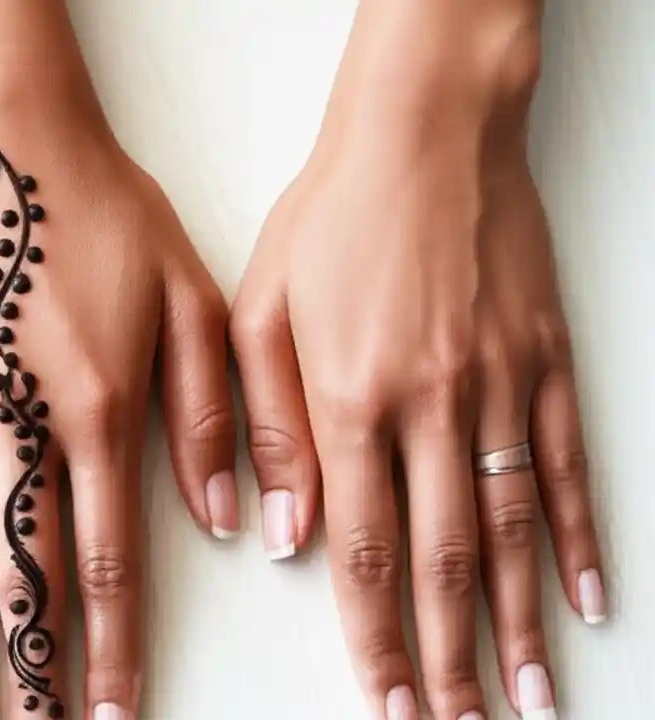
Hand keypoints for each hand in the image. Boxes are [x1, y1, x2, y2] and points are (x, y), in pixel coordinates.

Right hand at [0, 3, 236, 716]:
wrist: (1, 134)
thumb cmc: (99, 208)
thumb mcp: (190, 295)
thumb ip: (212, 413)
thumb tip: (229, 518)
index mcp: (97, 403)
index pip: (104, 558)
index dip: (111, 648)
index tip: (113, 711)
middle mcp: (16, 417)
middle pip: (21, 570)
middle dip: (29, 666)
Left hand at [231, 3, 605, 717]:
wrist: (424, 134)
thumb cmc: (331, 218)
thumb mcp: (261, 313)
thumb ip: (268, 430)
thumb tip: (278, 535)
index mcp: (349, 401)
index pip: (364, 549)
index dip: (374, 636)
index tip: (382, 700)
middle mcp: (430, 408)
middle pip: (443, 561)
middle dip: (445, 656)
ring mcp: (498, 388)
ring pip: (510, 531)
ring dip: (516, 623)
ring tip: (524, 696)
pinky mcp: (545, 363)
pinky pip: (565, 467)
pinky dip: (576, 540)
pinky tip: (583, 599)